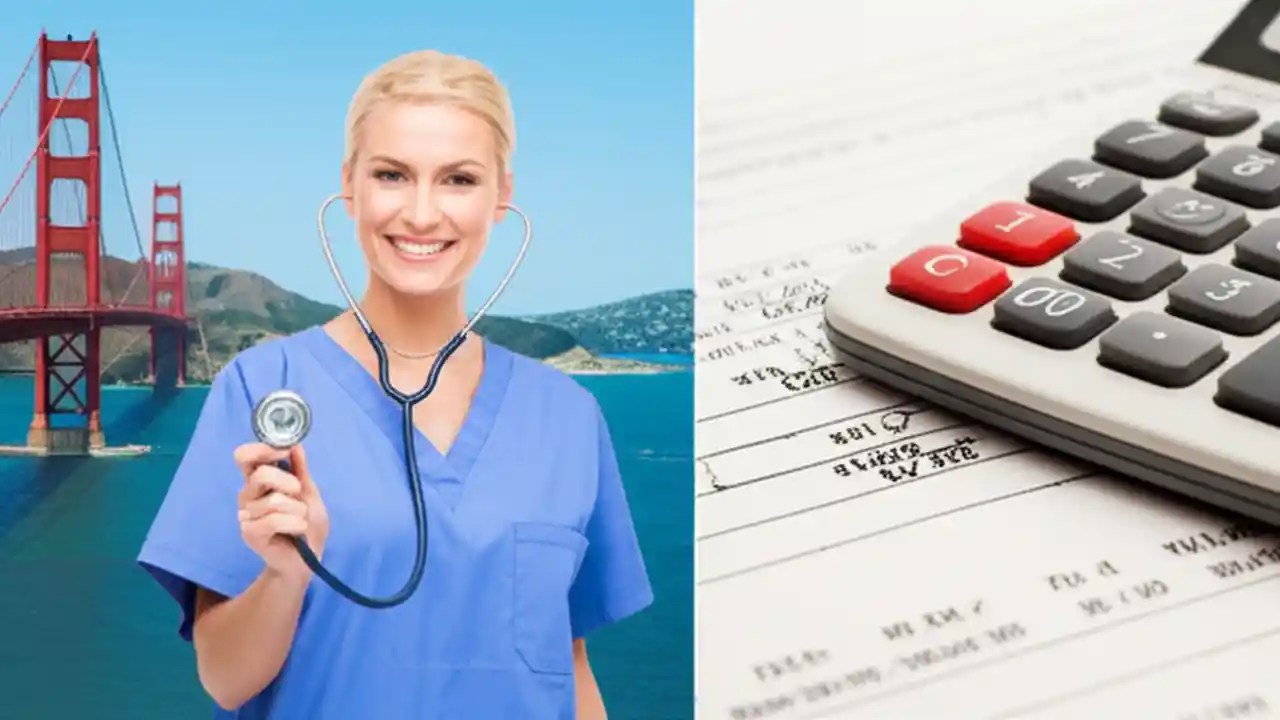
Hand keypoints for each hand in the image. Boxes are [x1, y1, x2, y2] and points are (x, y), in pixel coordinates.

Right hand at [234, 442, 329, 584]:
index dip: (262, 449)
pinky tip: (298, 530)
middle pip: (260, 474)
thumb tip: (296, 445)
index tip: (284, 452)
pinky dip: (295, 523)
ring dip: (297, 509)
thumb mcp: (309, 492)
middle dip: (289, 482)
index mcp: (258, 480)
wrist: (308, 557)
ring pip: (274, 500)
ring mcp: (246, 515)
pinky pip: (274, 520)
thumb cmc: (307, 522)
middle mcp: (247, 495)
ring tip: (300, 519)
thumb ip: (300, 470)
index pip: (244, 456)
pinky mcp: (250, 533)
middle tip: (299, 494)